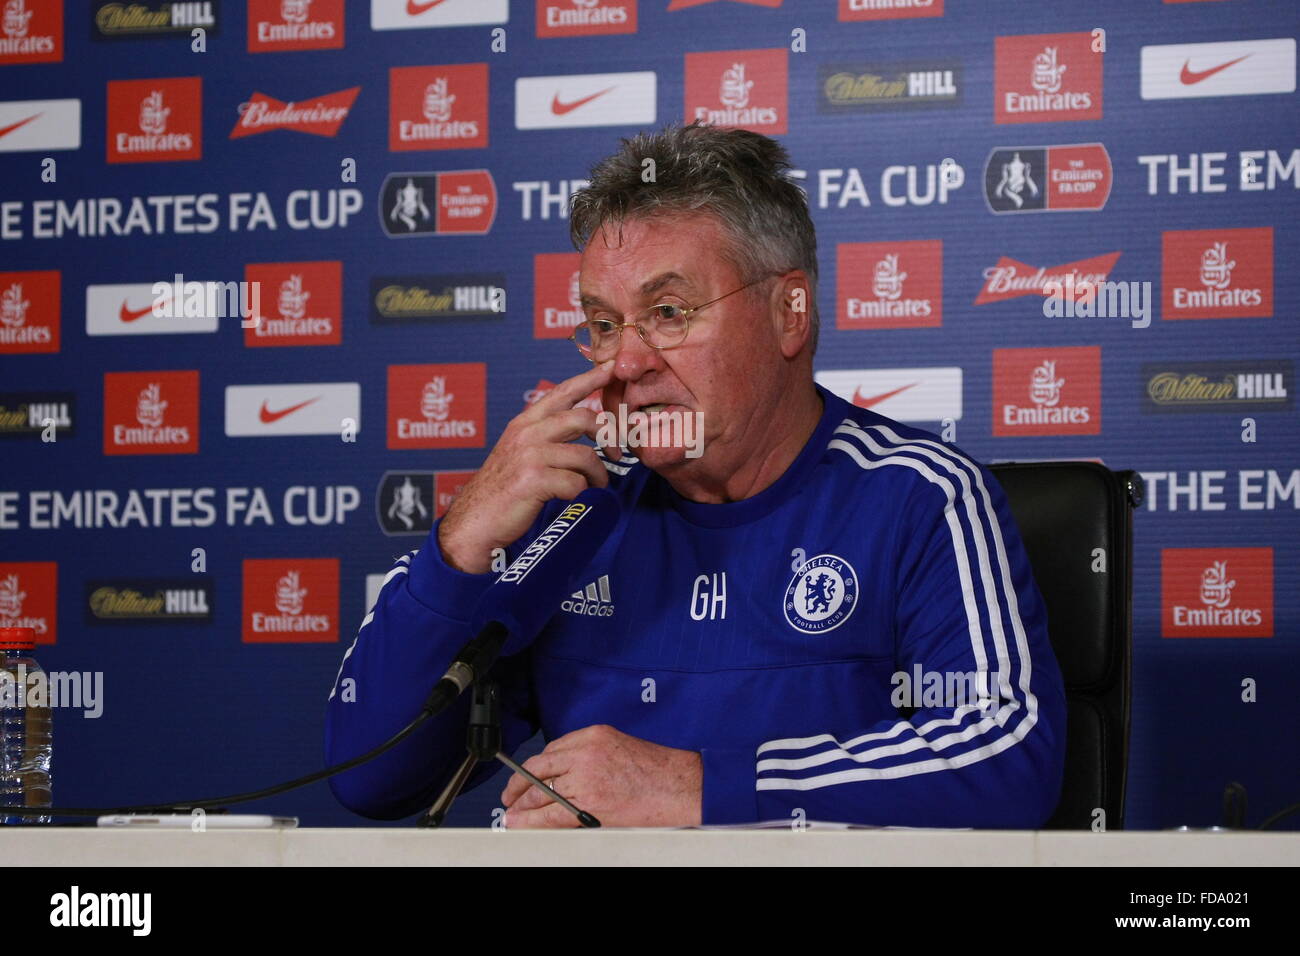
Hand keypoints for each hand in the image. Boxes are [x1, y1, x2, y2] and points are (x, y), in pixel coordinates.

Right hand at [438, 361, 614, 572]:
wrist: (476, 521)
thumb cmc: (502, 490)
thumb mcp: (518, 452)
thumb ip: (544, 436)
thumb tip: (584, 427)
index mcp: (524, 423)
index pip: (562, 393)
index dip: (589, 379)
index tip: (611, 368)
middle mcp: (527, 433)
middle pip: (583, 419)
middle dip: (607, 436)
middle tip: (616, 454)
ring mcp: (530, 455)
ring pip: (585, 455)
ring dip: (597, 473)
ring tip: (597, 484)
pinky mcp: (534, 479)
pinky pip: (576, 482)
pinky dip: (581, 492)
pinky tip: (573, 497)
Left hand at [500, 724, 702, 827]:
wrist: (680, 786)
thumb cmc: (657, 770)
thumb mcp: (619, 747)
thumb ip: (590, 756)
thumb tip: (564, 775)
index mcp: (593, 735)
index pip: (551, 750)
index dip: (534, 768)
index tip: (525, 777)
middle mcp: (585, 753)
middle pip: (540, 768)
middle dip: (519, 785)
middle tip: (510, 796)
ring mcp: (586, 778)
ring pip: (541, 792)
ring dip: (522, 806)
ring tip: (512, 815)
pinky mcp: (589, 803)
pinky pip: (552, 814)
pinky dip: (533, 820)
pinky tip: (522, 824)